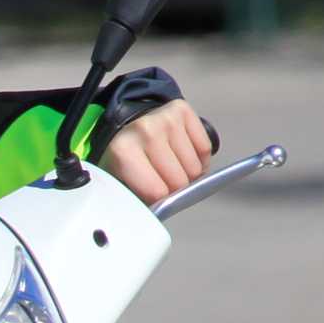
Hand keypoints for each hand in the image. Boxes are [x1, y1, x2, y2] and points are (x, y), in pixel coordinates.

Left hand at [100, 99, 214, 205]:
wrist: (125, 123)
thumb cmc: (124, 158)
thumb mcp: (119, 181)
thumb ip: (137, 198)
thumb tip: (159, 213)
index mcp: (123, 151)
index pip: (158, 192)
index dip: (159, 199)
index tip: (151, 194)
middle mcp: (145, 131)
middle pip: (179, 182)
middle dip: (174, 188)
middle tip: (160, 179)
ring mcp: (166, 119)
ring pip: (195, 168)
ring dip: (187, 173)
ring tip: (169, 165)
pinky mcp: (182, 110)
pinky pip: (204, 149)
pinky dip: (198, 158)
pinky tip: (182, 155)